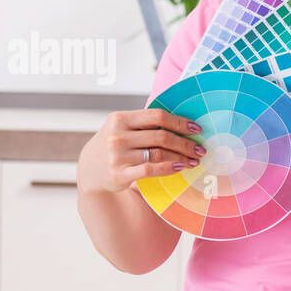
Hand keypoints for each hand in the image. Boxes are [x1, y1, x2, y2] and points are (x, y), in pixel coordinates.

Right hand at [77, 108, 204, 192]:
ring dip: (181, 157)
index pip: (156, 116)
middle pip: (161, 136)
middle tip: (200, 148)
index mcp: (120, 119)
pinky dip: (169, 168)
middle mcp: (118, 136)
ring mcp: (118, 156)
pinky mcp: (120, 174)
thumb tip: (181, 122)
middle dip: (185, 142)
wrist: (90, 170)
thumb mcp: (121, 128)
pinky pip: (151, 170)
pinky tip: (181, 167)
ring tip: (194, 160)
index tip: (196, 128)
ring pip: (159, 153)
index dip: (179, 121)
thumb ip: (144, 124)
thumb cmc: (114, 146)